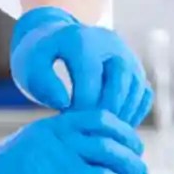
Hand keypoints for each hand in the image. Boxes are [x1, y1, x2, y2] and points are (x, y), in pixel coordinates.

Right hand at [0, 110, 150, 173]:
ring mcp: (53, 173)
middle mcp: (54, 146)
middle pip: (111, 149)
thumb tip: (80, 156)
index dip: (124, 133)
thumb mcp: (21, 148)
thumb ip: (50, 147)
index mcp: (47, 129)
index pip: (99, 119)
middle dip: (133, 164)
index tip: (135, 148)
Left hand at [10, 6, 153, 125]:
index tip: (69, 125)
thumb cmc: (39, 57)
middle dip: (106, 112)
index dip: (80, 108)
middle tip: (92, 133)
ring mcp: (128, 55)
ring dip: (124, 115)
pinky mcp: (136, 68)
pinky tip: (116, 128)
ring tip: (104, 134)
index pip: (90, 81)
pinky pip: (144, 94)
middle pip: (120, 82)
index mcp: (82, 41)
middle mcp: (111, 44)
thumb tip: (64, 103)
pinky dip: (134, 113)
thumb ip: (42, 83)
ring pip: (137, 88)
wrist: (56, 39)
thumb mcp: (29, 65)